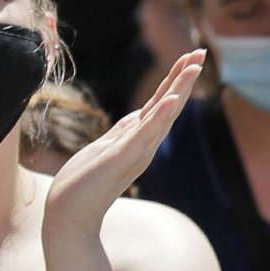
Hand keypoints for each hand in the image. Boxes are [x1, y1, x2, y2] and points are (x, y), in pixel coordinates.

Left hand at [44, 50, 204, 246]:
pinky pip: (142, 135)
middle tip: (201, 52)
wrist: (68, 218)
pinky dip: (159, 117)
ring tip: (193, 68)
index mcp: (137, 141)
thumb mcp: (106, 149)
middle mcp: (142, 146)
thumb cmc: (83, 185)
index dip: (174, 81)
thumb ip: (123, 133)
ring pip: (161, 116)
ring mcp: (134, 153)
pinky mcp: (120, 160)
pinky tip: (170, 100)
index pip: (160, 105)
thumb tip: (135, 117)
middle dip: (183, 79)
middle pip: (168, 106)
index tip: (189, 58)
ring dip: (177, 91)